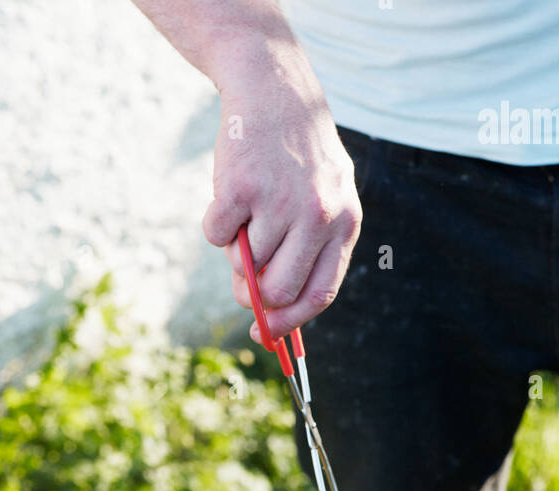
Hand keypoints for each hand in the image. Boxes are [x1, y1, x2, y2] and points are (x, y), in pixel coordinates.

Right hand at [202, 64, 361, 341]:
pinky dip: (214, 222)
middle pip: (279, 290)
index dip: (290, 322)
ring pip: (245, 263)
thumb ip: (305, 251)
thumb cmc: (296, 156)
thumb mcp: (320, 198)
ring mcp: (279, 200)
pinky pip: (216, 235)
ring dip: (235, 248)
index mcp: (344, 222)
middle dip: (255, 297)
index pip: (320, 293)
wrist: (273, 89)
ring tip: (247, 210)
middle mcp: (317, 214)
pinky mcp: (241, 186)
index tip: (266, 333)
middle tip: (243, 283)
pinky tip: (229, 192)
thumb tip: (269, 310)